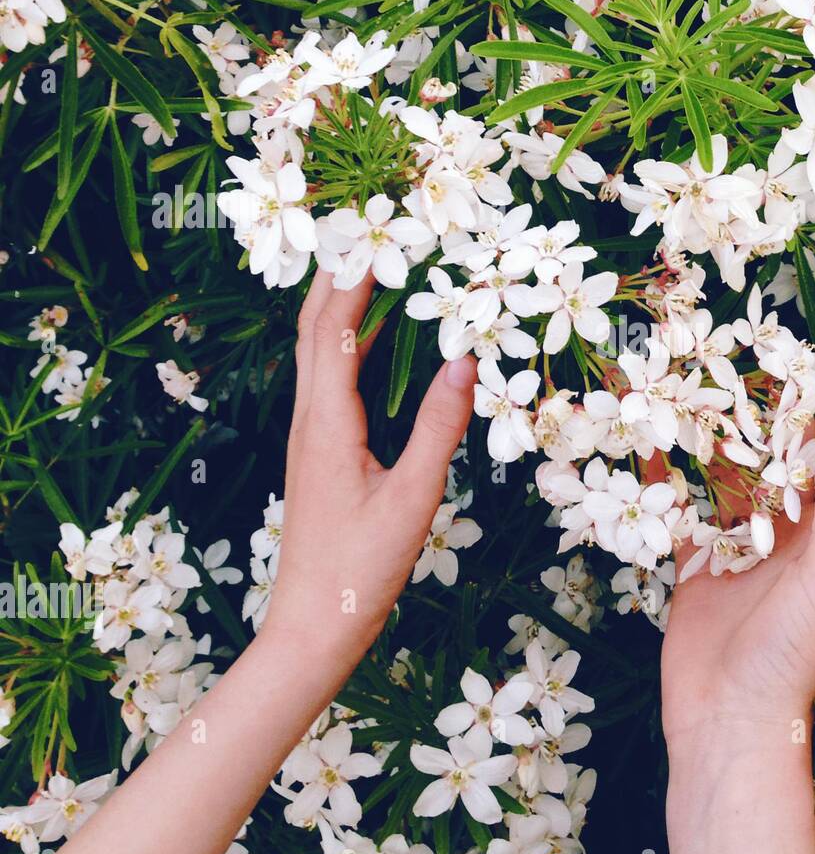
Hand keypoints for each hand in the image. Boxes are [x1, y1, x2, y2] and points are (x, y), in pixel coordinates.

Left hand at [269, 267, 476, 660]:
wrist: (315, 624)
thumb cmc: (362, 568)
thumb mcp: (414, 497)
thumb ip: (441, 427)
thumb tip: (466, 362)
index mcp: (327, 423)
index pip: (333, 328)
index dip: (353, 276)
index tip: (378, 228)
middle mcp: (310, 420)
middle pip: (312, 328)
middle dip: (337, 275)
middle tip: (369, 229)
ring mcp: (310, 436)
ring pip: (317, 353)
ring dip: (341, 307)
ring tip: (377, 267)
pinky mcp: (320, 453)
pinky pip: (330, 381)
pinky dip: (350, 347)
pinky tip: (380, 344)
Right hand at [659, 354, 814, 853]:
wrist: (730, 723)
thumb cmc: (792, 655)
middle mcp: (787, 534)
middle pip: (781, 454)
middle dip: (768, 407)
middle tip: (747, 357)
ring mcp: (736, 549)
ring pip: (727, 476)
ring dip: (715, 434)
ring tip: (695, 383)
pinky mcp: (692, 567)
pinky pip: (679, 509)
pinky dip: (665, 476)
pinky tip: (648, 441)